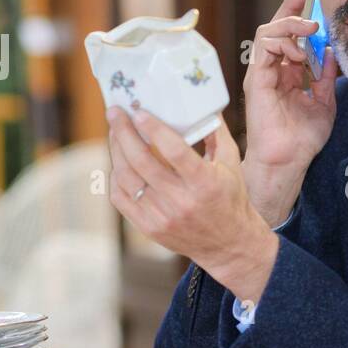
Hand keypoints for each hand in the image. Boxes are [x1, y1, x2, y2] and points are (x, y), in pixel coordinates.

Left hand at [107, 106, 277, 305]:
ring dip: (117, 151)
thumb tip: (204, 102)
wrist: (229, 245)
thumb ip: (217, 133)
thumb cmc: (231, 198)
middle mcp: (182, 201)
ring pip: (127, 178)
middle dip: (124, 132)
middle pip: (142, 161)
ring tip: (115, 133)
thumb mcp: (232, 163)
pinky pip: (121, 199)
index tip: (139, 111)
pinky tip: (119, 162)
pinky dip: (116, 177)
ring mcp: (163, 217)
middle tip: (115, 113)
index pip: (175, 151)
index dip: (154, 129)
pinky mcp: (150, 228)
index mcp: (205, 183)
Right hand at [242, 0, 340, 225]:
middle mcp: (271, 70)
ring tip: (310, 29)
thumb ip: (326, 77)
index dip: (297, 12)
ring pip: (267, 32)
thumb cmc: (302, 139)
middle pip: (275, 27)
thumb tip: (333, 52)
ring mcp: (261, 74)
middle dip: (291, 7)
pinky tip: (299, 52)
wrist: (288, 161)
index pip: (289, 35)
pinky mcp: (255, 80)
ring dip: (289, 25)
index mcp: (286, 73)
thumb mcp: (324, 102)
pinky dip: (281, 44)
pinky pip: (263, 49)